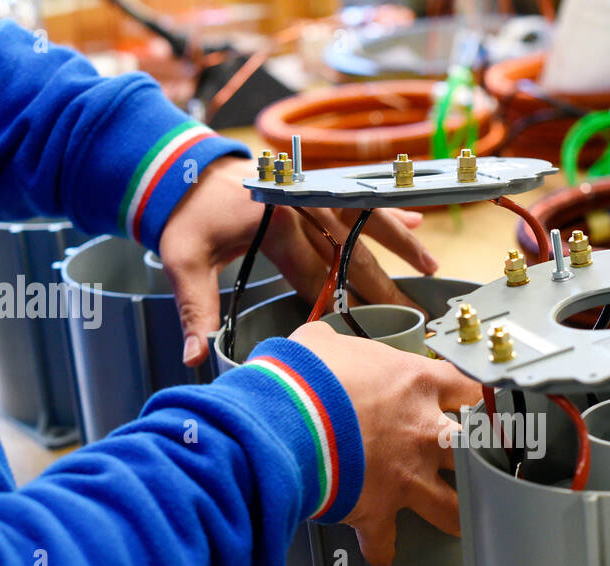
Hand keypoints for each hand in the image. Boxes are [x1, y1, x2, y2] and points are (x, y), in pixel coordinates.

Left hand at [158, 156, 438, 365]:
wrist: (179, 166)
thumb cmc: (183, 214)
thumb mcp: (182, 260)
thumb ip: (195, 310)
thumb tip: (196, 356)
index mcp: (278, 225)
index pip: (319, 276)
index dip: (342, 306)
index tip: (370, 331)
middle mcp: (303, 205)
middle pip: (352, 254)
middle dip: (384, 287)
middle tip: (413, 314)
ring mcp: (312, 192)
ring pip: (367, 223)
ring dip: (401, 245)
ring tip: (430, 268)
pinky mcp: (313, 186)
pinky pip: (358, 199)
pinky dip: (386, 210)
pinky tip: (415, 219)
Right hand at [289, 321, 481, 565]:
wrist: (283, 420)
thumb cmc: (304, 379)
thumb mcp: (323, 345)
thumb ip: (337, 349)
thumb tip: (322, 348)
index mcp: (417, 384)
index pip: (470, 389)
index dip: (480, 400)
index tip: (482, 408)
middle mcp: (423, 432)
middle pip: (476, 450)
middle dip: (482, 458)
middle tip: (483, 464)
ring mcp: (407, 475)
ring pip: (453, 505)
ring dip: (455, 514)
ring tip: (457, 519)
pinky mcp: (378, 509)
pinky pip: (385, 540)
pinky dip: (382, 548)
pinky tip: (382, 552)